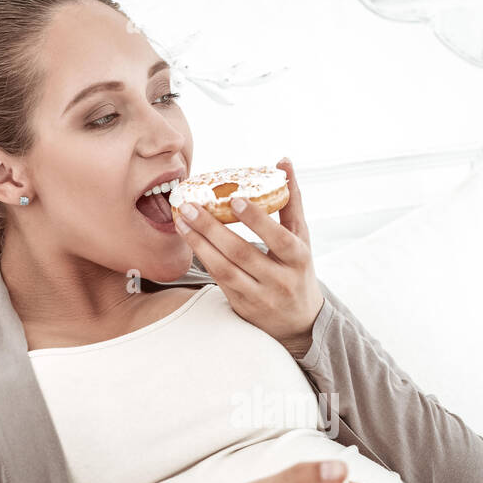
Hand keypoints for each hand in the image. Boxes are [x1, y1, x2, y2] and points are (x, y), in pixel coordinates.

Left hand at [173, 157, 323, 352]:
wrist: (300, 322)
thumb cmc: (299, 269)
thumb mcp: (301, 237)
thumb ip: (291, 200)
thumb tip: (283, 161)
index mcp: (298, 259)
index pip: (278, 239)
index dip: (255, 219)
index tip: (232, 199)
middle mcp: (280, 280)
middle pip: (242, 253)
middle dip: (211, 229)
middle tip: (189, 206)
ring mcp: (259, 296)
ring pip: (224, 269)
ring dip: (199, 244)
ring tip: (181, 221)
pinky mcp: (242, 306)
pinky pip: (218, 280)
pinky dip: (203, 258)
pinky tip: (190, 240)